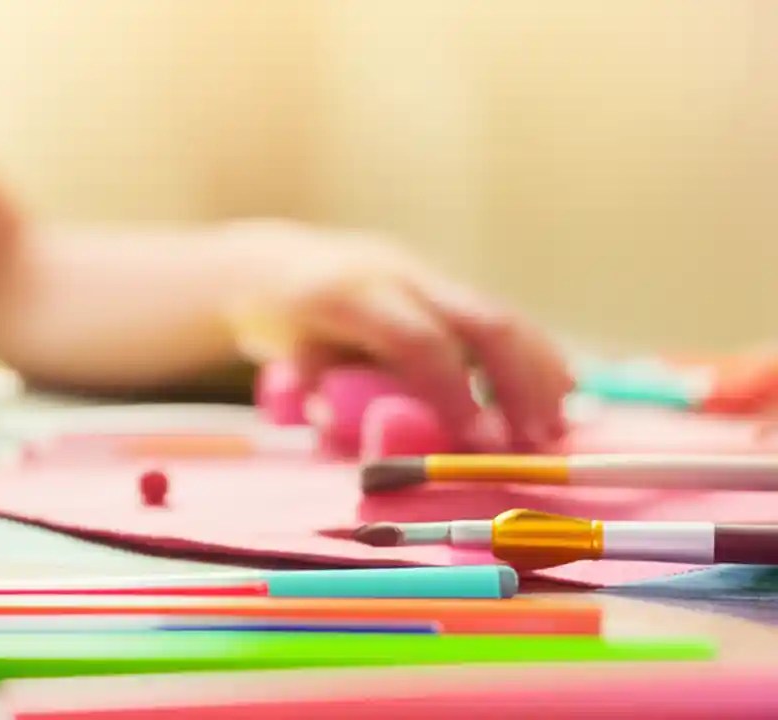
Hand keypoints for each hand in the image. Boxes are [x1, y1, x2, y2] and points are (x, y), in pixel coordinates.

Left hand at [227, 222, 573, 450]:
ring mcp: (422, 269)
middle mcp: (394, 272)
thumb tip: (386, 446)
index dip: (455, 393)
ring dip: (539, 368)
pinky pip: (496, 314)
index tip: (481, 444)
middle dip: (519, 381)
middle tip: (539, 440)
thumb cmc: (279, 328)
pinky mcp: (439, 279)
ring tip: (560, 423)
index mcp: (347, 294)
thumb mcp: (291, 366)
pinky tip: (558, 390)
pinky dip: (531, 352)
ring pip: (498, 311)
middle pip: (478, 318)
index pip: (418, 342)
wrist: (272, 262)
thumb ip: (339, 404)